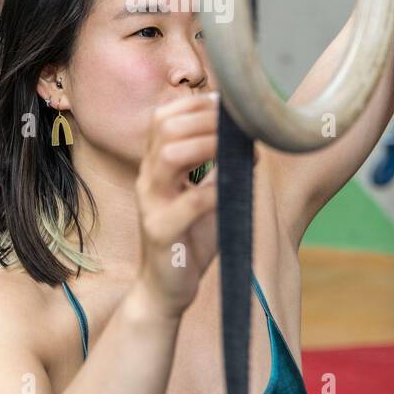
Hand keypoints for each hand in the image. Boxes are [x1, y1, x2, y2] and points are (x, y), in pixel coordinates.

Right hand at [134, 91, 256, 317]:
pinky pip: (188, 203)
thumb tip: (247, 136)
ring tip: (237, 150)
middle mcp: (147, 179)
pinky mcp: (161, 232)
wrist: (166, 289)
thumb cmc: (189, 239)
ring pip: (169, 156)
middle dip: (206, 119)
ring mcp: (151, 205)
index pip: (163, 118)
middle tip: (239, 127)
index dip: (195, 104)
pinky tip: (234, 187)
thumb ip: (216, 167)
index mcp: (154, 167)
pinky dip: (214, 190)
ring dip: (209, 145)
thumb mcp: (204, 195)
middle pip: (166, 128)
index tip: (227, 106)